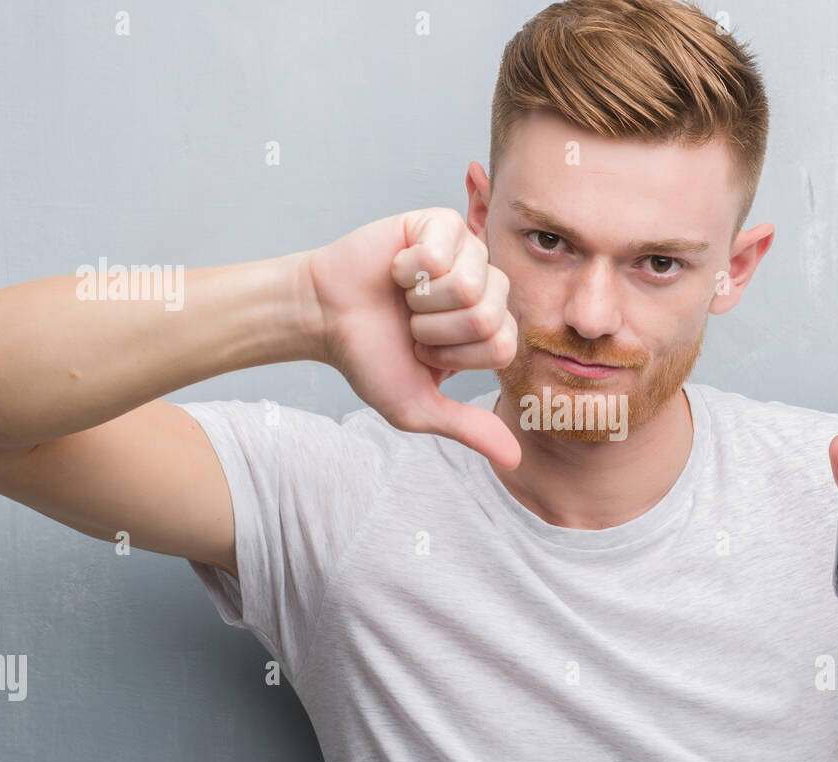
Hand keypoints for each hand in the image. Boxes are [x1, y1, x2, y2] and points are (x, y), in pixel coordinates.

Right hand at [307, 207, 520, 468]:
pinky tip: (398, 269)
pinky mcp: (441, 224)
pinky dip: (410, 266)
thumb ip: (467, 428)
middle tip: (411, 322)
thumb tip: (514, 461)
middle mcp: (486, 289)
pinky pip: (445, 248)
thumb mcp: (417, 404)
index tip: (423, 351)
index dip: (455, 356)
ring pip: (469, 283)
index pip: (502, 346)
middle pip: (489, 315)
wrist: (322, 315)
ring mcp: (468, 253)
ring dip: (423, 299)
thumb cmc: (369, 356)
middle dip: (437, 329)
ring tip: (404, 296)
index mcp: (490, 330)